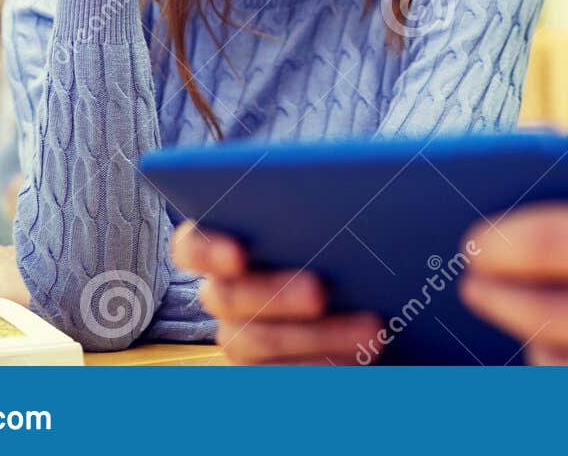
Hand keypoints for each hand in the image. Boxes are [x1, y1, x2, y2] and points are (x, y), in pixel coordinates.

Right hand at [171, 223, 384, 364]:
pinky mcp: (273, 374)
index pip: (191, 246)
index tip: (238, 254)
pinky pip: (288, 378)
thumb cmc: (346, 242)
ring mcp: (243, 340)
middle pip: (229, 298)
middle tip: (319, 292)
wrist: (375, 290)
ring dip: (318, 337)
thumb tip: (340, 190)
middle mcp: (225, 296)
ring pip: (260, 344)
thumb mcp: (336, 218)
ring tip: (371, 330)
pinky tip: (366, 357)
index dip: (207, 249)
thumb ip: (322, 204)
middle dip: (276, 295)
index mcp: (227, 247)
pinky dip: (327, 367)